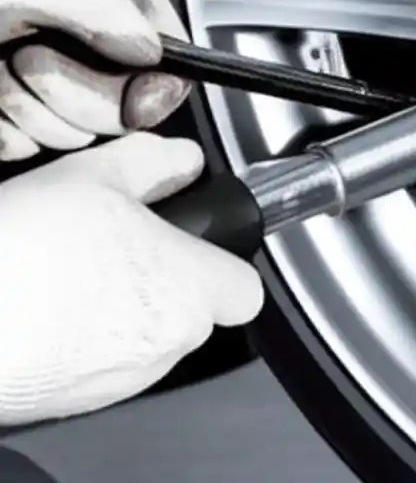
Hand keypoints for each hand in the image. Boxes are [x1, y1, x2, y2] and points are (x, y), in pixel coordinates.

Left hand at [0, 0, 189, 160]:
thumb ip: (102, 6)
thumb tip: (151, 49)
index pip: (164, 31)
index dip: (159, 74)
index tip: (137, 100)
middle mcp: (66, 15)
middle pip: (129, 90)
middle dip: (82, 95)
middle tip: (28, 64)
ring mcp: (33, 61)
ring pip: (83, 125)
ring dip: (39, 115)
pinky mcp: (3, 104)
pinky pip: (35, 143)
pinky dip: (11, 136)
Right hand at [0, 133, 263, 425]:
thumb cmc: (25, 250)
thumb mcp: (92, 177)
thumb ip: (150, 164)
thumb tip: (181, 158)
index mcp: (190, 288)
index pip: (243, 289)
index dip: (218, 265)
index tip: (188, 245)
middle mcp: (167, 343)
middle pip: (192, 314)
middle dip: (162, 284)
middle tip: (114, 251)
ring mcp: (122, 380)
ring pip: (143, 343)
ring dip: (120, 314)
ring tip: (67, 276)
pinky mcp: (75, 403)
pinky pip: (98, 369)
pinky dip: (80, 344)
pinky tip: (43, 310)